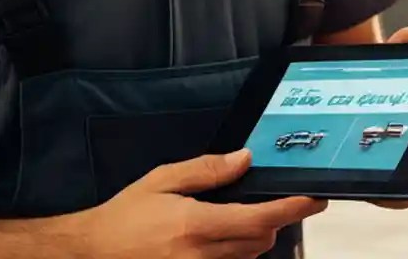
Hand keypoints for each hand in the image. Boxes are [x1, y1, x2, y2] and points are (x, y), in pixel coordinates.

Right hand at [81, 149, 326, 257]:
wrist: (93, 252)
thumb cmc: (125, 216)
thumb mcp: (163, 180)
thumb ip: (207, 171)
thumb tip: (244, 159)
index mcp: (196, 226)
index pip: (259, 219)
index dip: (292, 209)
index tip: (313, 198)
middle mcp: (202, 256)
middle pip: (262, 241)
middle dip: (272, 220)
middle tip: (268, 199)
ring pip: (249, 257)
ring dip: (253, 237)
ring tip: (233, 217)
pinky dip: (235, 252)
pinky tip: (217, 237)